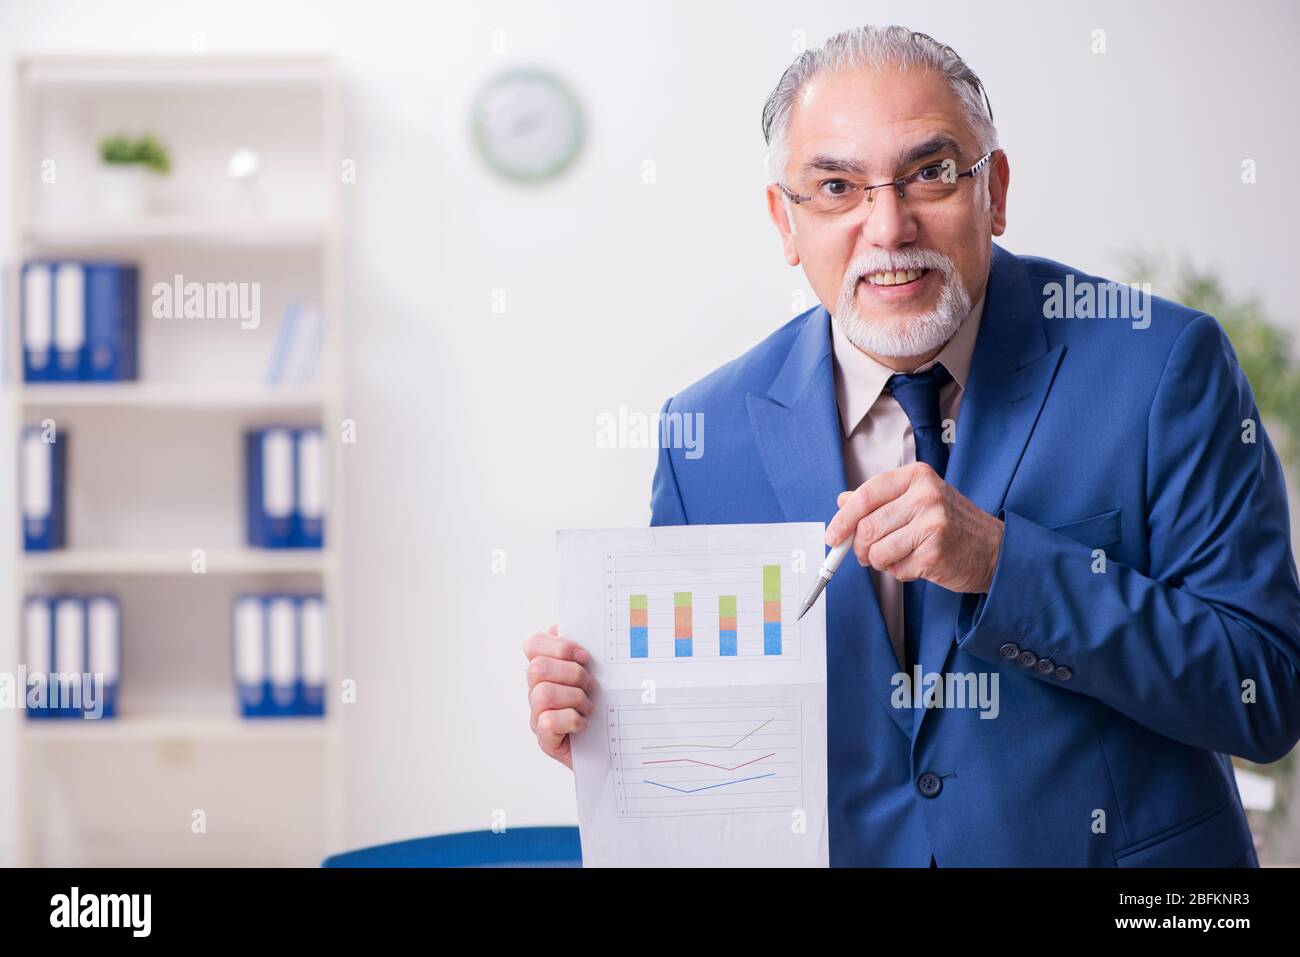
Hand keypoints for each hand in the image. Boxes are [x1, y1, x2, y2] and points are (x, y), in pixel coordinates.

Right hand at [523, 624, 595, 769]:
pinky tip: (584, 724)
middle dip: (572, 674)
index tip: (585, 656)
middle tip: (592, 684)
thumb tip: (571, 629)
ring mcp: (537, 715)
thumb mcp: (599, 675)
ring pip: (542, 694)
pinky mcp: (545, 739)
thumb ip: (584, 652)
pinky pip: (548, 722)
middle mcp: (536, 690)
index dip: (558, 645)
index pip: (533, 644)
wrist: (613, 747)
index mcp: (547, 669)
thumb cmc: (604, 708)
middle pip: (538, 668)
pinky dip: (572, 720)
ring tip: (589, 707)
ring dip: (574, 698)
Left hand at [826, 461, 1003, 593]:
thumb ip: (879, 499)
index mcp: (916, 477)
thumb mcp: (917, 500)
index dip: (843, 519)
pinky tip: (918, 562)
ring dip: (880, 562)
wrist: (995, 550)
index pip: (865, 496)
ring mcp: (932, 524)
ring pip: (877, 551)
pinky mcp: (934, 553)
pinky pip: (896, 569)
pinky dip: (900, 572)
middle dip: (859, 547)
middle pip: (866, 528)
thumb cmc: (952, 524)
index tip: (833, 536)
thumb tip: (842, 502)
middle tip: (866, 554)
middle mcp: (925, 496)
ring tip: (899, 556)